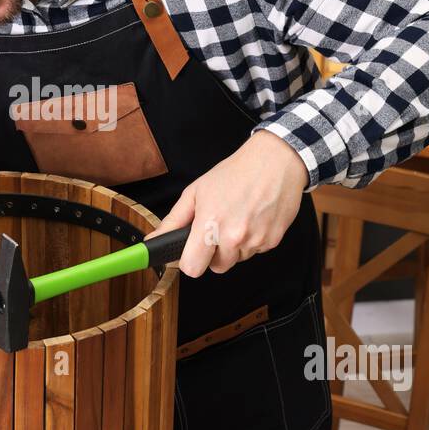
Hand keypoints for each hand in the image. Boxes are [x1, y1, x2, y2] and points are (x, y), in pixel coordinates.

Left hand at [150, 130, 307, 276]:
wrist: (275, 161)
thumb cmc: (235, 173)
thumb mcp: (196, 192)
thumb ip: (174, 221)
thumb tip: (153, 241)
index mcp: (210, 224)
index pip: (193, 268)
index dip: (189, 261)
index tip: (191, 252)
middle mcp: (234, 237)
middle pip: (217, 268)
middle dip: (214, 254)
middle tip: (217, 229)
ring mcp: (256, 240)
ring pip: (237, 260)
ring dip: (234, 247)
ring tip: (237, 218)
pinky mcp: (273, 241)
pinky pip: (255, 252)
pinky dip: (252, 240)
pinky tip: (252, 218)